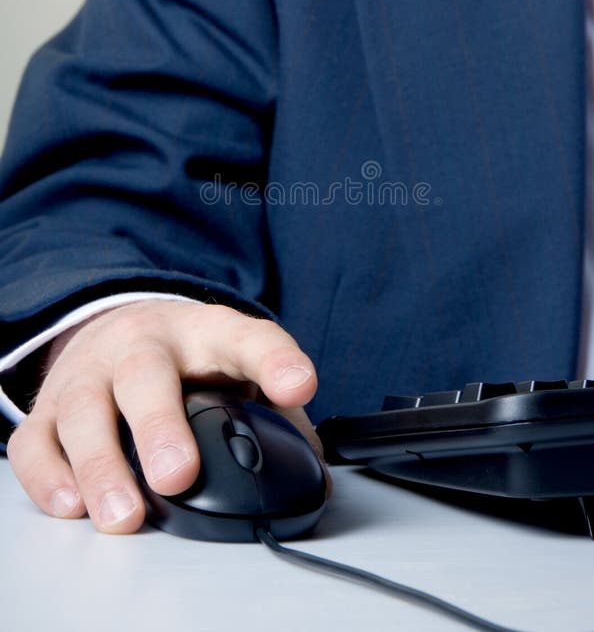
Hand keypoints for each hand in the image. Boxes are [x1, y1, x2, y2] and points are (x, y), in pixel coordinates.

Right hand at [7, 300, 328, 532]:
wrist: (121, 328)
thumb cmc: (188, 360)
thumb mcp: (234, 367)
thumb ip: (273, 414)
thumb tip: (309, 470)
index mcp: (205, 333)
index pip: (246, 338)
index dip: (274, 360)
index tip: (298, 386)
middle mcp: (143, 343)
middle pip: (146, 372)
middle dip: (159, 425)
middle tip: (177, 475)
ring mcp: (91, 371)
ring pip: (84, 408)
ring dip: (101, 465)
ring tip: (124, 515)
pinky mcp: (49, 406)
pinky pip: (36, 438)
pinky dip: (48, 474)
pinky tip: (72, 504)